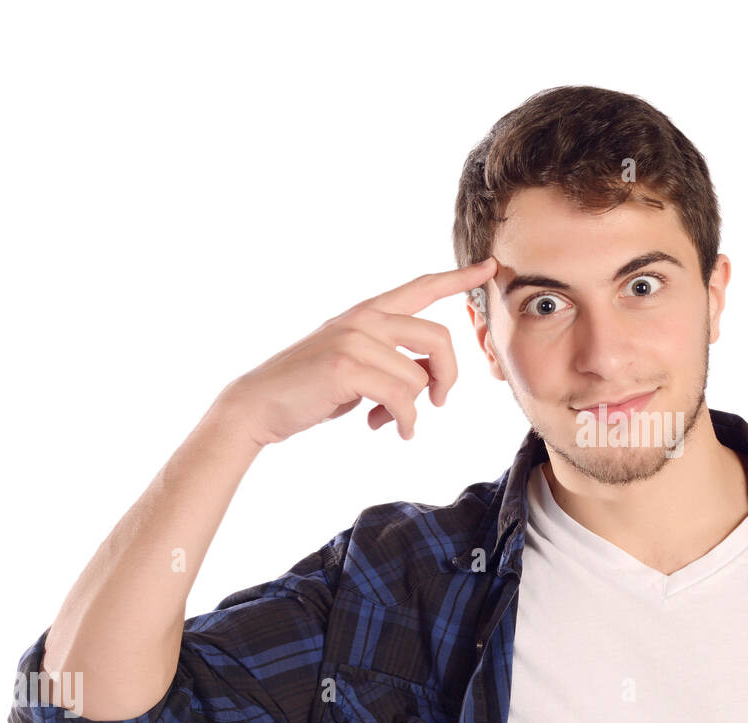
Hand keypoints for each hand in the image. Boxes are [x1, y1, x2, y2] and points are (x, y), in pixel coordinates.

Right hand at [215, 258, 495, 446]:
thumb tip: (430, 379)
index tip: (490, 267)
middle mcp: (363, 319)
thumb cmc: (310, 389)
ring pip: (420, 377)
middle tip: (440, 402)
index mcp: (366, 313)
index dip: (457, 278)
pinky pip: (404, 399)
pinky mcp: (348, 367)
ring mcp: (354, 340)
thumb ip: (392, 360)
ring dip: (414, 409)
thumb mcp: (355, 365)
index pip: (420, 288)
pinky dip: (407, 422)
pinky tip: (395, 431)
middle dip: (449, 375)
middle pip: (439, 337)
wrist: (258, 405)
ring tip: (391, 421)